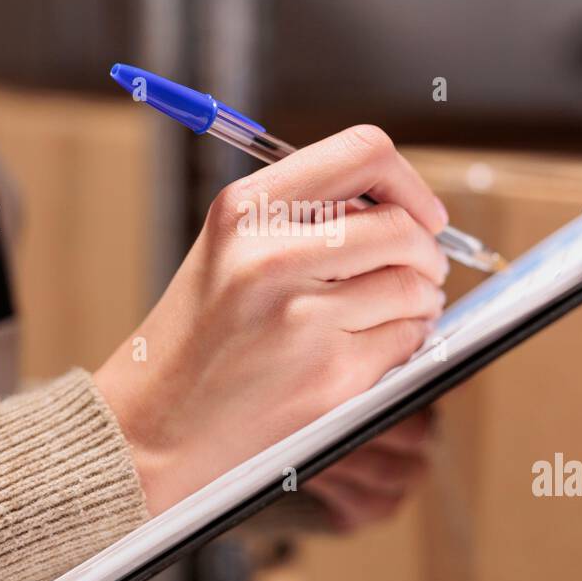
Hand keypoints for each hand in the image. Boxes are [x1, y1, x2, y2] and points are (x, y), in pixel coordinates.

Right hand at [95, 126, 447, 514]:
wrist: (155, 427)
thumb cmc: (198, 339)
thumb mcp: (228, 250)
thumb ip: (304, 217)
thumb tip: (403, 207)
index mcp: (244, 209)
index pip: (362, 153)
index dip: (408, 182)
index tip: (420, 212)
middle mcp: (270, 256)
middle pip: (401, 227)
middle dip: (427, 250)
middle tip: (423, 268)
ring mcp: (303, 319)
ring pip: (413, 287)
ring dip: (422, 298)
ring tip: (402, 309)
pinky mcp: (330, 376)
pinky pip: (406, 341)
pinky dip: (407, 341)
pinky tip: (375, 347)